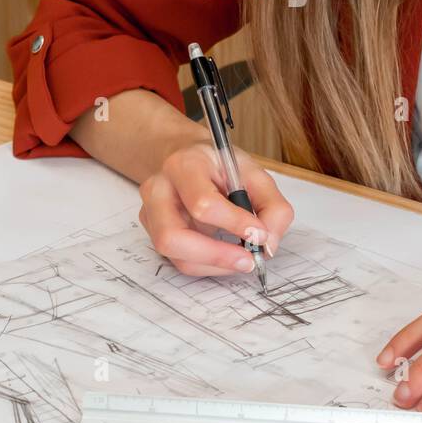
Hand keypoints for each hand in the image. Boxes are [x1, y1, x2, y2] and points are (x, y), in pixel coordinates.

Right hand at [138, 140, 293, 277]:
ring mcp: (150, 213)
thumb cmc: (218, 165)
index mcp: (184, 165)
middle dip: (216, 256)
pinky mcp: (153, 232)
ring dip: (214, 265)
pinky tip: (226, 254)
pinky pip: (179, 260)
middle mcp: (158, 189)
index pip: (203, 203)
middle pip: (172, 236)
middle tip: (249, 261)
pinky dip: (208, 265)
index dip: (234, 223)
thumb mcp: (253, 173)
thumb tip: (267, 244)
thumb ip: (271, 206)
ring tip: (241, 259)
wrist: (187, 157)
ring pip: (175, 255)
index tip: (260, 235)